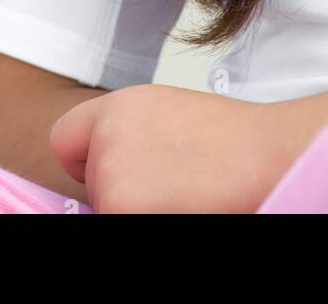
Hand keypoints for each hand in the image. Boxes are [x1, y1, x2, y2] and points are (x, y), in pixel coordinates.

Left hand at [49, 83, 283, 213]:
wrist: (264, 153)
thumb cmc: (232, 139)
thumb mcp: (167, 115)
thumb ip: (128, 133)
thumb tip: (108, 167)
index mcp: (117, 105)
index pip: (64, 139)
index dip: (86, 160)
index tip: (106, 171)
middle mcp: (106, 135)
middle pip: (90, 184)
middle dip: (120, 191)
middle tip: (168, 183)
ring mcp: (111, 173)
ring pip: (107, 209)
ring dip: (136, 209)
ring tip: (182, 194)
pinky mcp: (121, 207)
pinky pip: (120, 221)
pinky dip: (148, 219)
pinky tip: (182, 205)